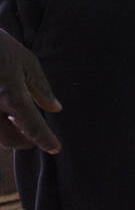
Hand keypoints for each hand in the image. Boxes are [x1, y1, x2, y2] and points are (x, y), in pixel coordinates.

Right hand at [0, 30, 60, 152]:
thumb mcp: (26, 61)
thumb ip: (41, 88)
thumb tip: (55, 109)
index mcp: (12, 95)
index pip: (32, 126)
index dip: (46, 140)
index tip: (55, 148)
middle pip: (10, 140)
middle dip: (24, 141)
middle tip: (33, 137)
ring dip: (7, 134)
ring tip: (15, 122)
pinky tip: (2, 113)